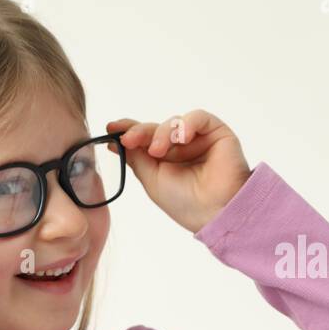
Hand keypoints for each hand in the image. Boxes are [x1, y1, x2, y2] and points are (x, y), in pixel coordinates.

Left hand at [108, 110, 251, 233]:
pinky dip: (187, 124)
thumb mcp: (151, 179)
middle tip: (128, 139)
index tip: (111, 128)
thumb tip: (115, 142)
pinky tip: (182, 138)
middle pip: (156, 128)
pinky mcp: (218, 133)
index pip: (145, 138)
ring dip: (162, 133)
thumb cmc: (186, 203)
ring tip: (157, 151)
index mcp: (167, 160)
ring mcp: (200, 140)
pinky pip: (198, 118)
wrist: (215, 212)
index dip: (129, 131)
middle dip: (140, 132)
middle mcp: (183, 148)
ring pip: (174, 123)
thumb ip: (136, 158)